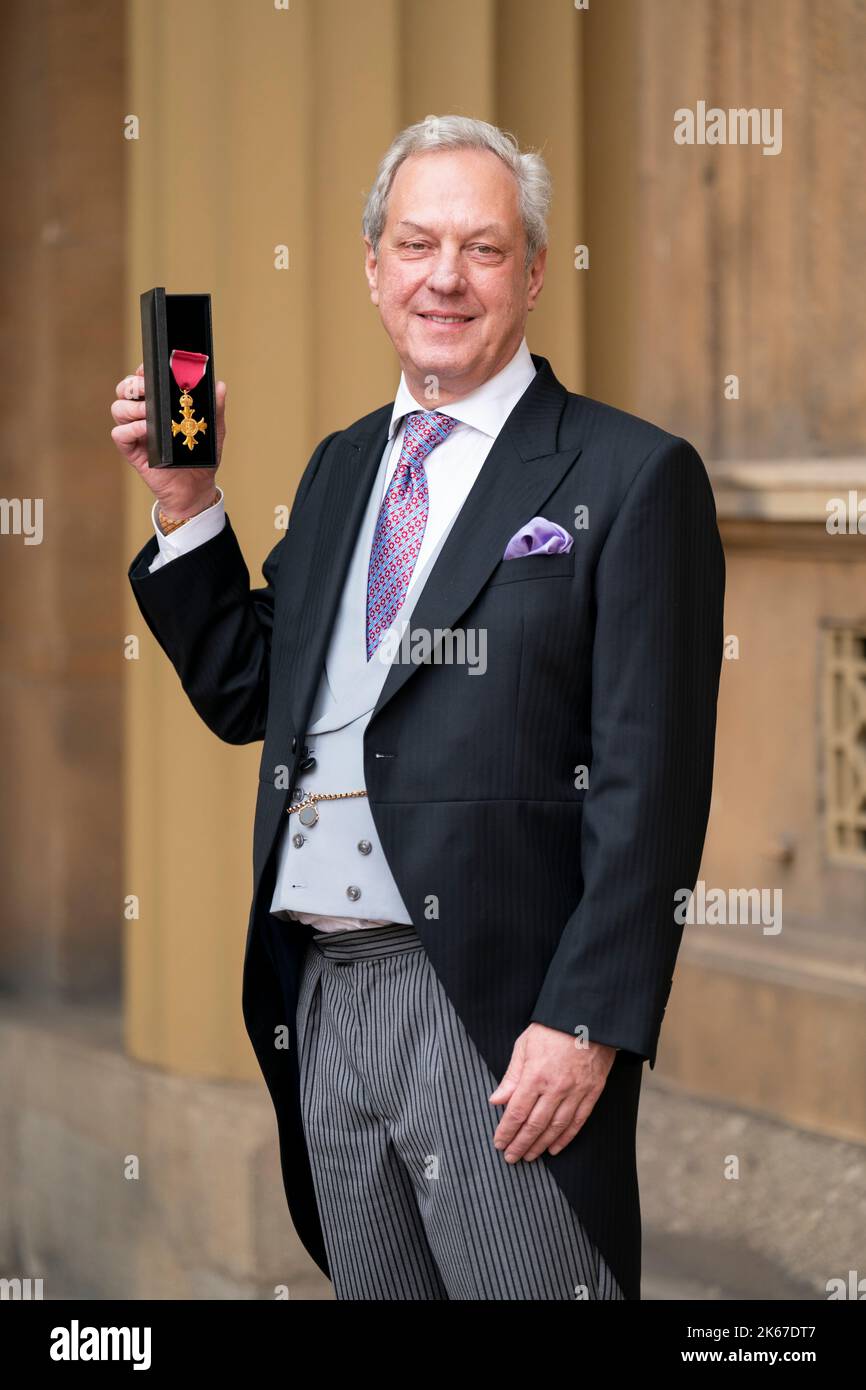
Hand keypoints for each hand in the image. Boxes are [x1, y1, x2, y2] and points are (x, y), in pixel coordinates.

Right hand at [109, 362, 226, 517]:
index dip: (141, 372)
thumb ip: (215, 408)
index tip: (148, 370)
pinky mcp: (132, 451)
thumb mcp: (212, 430)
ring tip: (149, 413)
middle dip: (133, 385)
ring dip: (132, 407)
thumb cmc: (201, 457)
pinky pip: (119, 434)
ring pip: (118, 409)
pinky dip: (129, 429)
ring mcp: (136, 433)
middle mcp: (143, 416)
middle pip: (124, 390)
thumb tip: (219, 386)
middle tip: (147, 389)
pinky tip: (145, 430)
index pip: (142, 381)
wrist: (196, 488)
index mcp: (159, 406)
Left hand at [488, 1023, 616, 1162]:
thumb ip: (511, 1076)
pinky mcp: (592, 1092)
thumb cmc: (551, 1028)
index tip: (499, 1143)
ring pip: (556, 1127)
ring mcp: (576, 1091)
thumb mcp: (524, 1046)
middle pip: (535, 1124)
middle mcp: (556, 1088)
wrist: (588, 1017)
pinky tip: (555, 1148)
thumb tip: (496, 1101)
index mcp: (535, 1075)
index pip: (517, 1112)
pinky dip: (566, 1137)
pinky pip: (578, 1121)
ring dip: (541, 1145)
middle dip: (520, 1144)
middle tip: (511, 1158)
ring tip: (529, 1156)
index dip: (507, 1131)